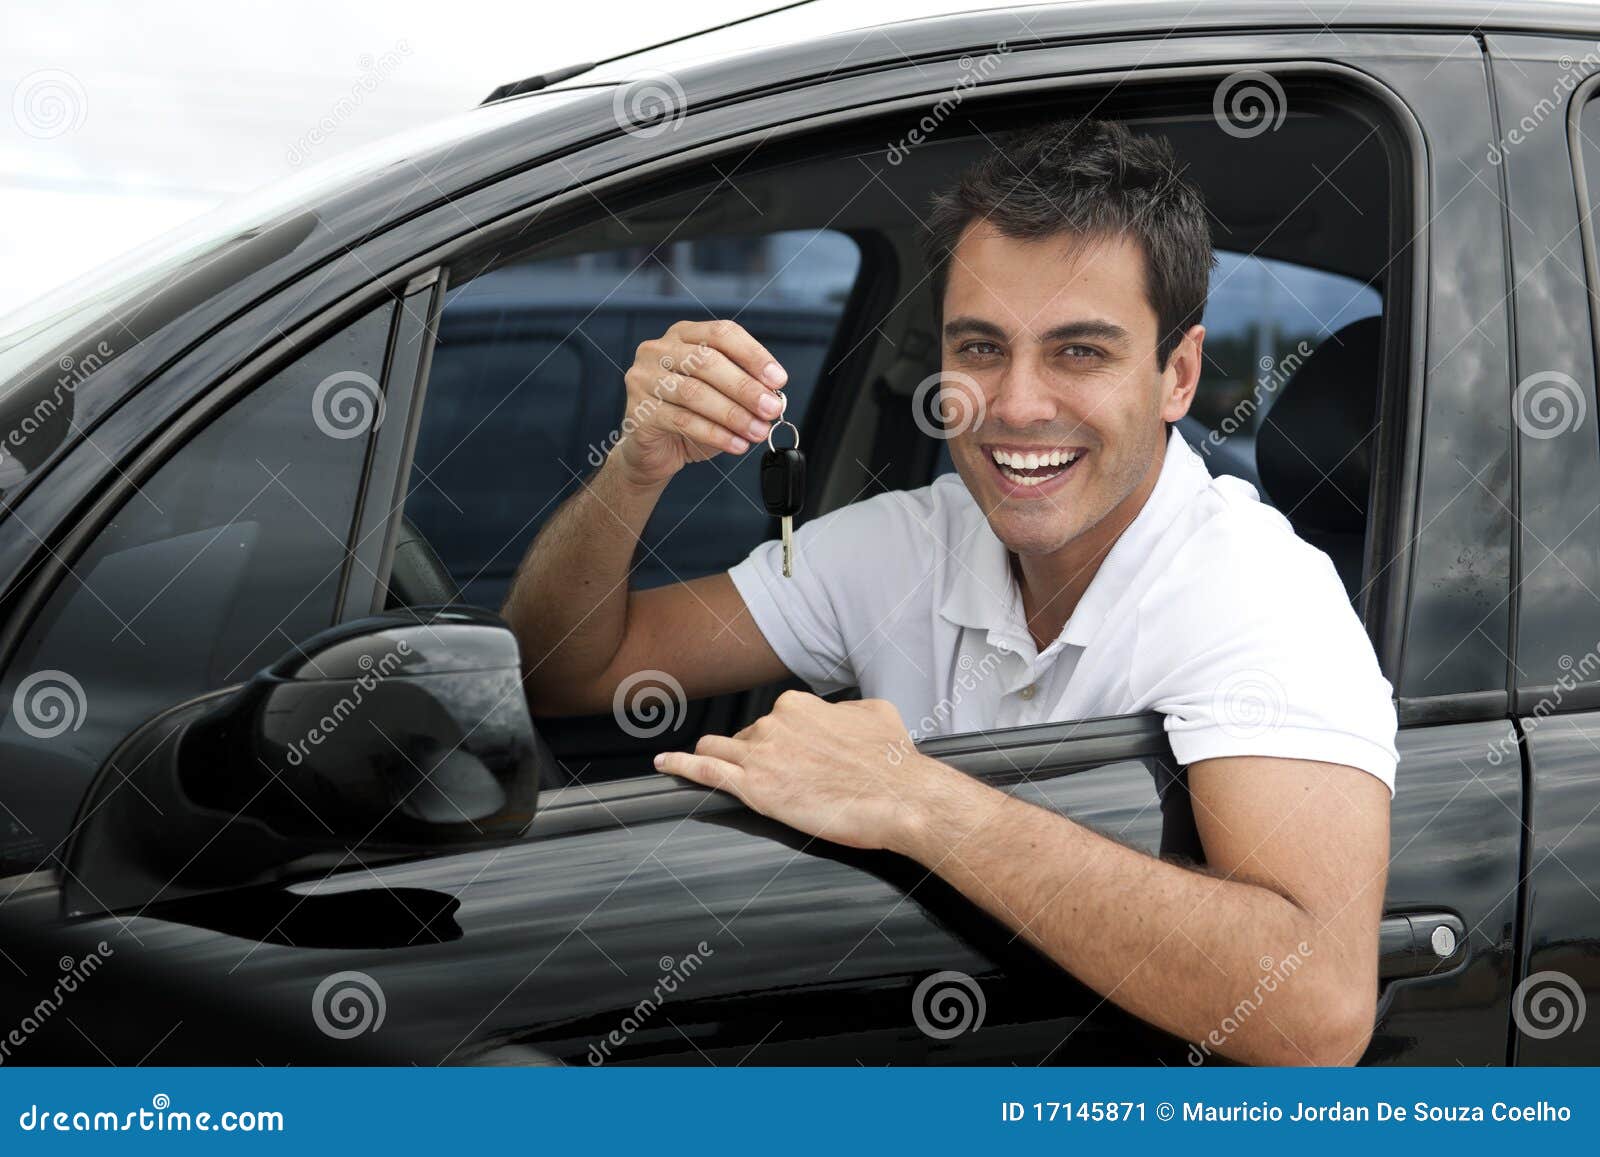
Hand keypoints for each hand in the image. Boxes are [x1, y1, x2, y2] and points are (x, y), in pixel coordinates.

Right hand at [612, 318, 788, 486]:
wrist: (653, 451)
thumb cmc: (690, 417)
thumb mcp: (722, 396)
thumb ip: (743, 389)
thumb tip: (773, 396)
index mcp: (684, 335)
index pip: (722, 333)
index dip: (753, 355)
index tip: (778, 379)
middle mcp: (659, 350)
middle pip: (708, 361)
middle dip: (745, 387)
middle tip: (771, 409)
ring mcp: (644, 379)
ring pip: (696, 393)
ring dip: (734, 414)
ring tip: (758, 431)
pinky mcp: (639, 411)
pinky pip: (683, 421)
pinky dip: (716, 434)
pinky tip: (736, 444)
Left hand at [655, 691, 972, 853]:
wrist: (902, 796)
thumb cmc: (893, 761)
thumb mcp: (874, 713)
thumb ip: (845, 711)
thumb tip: (839, 717)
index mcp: (798, 705)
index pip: (772, 720)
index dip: (778, 741)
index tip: (786, 755)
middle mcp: (774, 723)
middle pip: (746, 737)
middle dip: (754, 754)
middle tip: (774, 776)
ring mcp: (760, 755)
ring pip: (720, 749)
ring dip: (718, 757)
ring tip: (711, 767)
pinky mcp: (754, 788)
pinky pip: (703, 770)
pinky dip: (679, 764)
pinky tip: (664, 763)